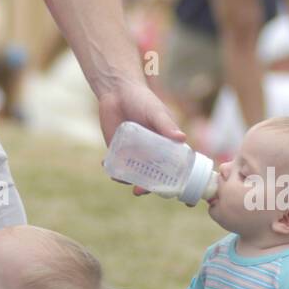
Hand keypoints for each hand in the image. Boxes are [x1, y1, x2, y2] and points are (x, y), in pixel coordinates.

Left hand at [97, 79, 186, 195]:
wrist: (118, 91)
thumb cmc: (143, 99)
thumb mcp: (156, 112)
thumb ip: (166, 125)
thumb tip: (182, 138)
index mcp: (167, 146)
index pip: (176, 168)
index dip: (177, 182)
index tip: (179, 196)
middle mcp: (153, 153)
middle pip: (154, 177)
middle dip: (148, 187)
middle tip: (139, 191)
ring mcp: (135, 154)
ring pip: (135, 175)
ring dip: (128, 180)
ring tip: (120, 178)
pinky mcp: (118, 150)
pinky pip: (117, 166)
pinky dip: (112, 169)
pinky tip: (106, 164)